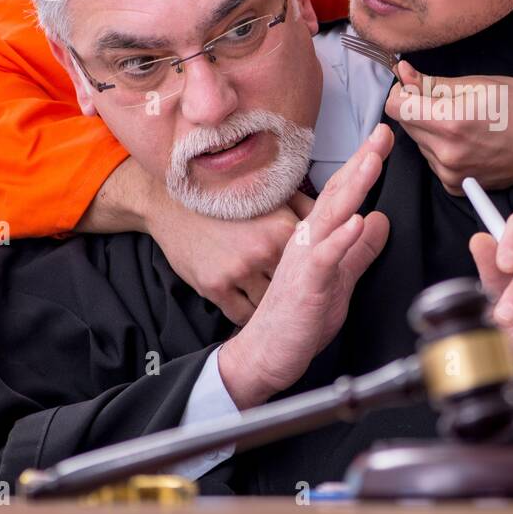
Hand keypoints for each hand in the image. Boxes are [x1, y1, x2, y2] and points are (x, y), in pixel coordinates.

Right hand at [144, 184, 314, 326]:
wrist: (174, 203)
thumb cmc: (223, 201)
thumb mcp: (267, 198)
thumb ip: (303, 210)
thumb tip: (337, 217)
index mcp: (284, 228)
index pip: (312, 263)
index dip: (309, 272)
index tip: (308, 280)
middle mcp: (264, 250)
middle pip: (292, 286)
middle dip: (289, 291)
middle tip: (287, 295)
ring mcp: (239, 269)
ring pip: (268, 304)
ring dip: (267, 306)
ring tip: (267, 302)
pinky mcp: (216, 286)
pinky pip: (241, 315)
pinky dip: (246, 314)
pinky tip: (246, 303)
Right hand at [218, 124, 392, 404]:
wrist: (263, 353)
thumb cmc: (297, 316)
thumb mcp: (339, 279)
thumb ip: (358, 251)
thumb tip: (378, 221)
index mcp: (318, 237)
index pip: (344, 193)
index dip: (364, 164)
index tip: (384, 138)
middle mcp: (308, 241)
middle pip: (338, 194)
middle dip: (362, 161)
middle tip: (382, 133)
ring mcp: (304, 260)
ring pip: (331, 217)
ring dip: (353, 187)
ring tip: (372, 161)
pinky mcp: (305, 284)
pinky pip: (323, 258)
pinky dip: (341, 238)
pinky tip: (357, 221)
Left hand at [384, 61, 512, 206]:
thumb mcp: (479, 83)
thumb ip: (434, 82)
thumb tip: (403, 72)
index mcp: (451, 122)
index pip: (396, 107)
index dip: (403, 92)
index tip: (416, 87)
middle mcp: (447, 153)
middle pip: (405, 125)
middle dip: (417, 109)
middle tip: (448, 101)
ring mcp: (451, 173)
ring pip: (418, 143)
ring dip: (429, 130)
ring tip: (463, 122)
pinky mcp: (455, 185)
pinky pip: (432, 161)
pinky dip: (441, 149)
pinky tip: (467, 141)